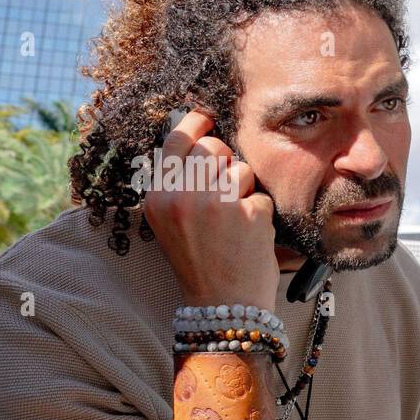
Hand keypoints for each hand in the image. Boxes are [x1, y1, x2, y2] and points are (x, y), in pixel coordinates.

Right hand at [144, 109, 278, 311]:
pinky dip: (259, 213)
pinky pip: (260, 195)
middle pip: (214, 148)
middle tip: (224, 188)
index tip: (206, 115)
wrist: (223, 304)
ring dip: (243, 190)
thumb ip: (177, 183)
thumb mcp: (170, 222)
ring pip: (241, 169)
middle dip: (225, 161)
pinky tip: (248, 236)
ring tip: (233, 220)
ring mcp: (218, 205)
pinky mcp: (249, 214)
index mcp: (158, 198)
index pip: (176, 141)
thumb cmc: (200, 261)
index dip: (194, 122)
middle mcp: (184, 197)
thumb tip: (197, 136)